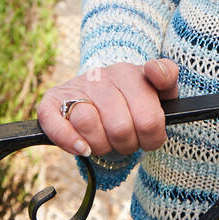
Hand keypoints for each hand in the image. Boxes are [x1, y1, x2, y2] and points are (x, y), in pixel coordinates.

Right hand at [37, 59, 179, 158]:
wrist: (99, 95)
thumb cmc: (133, 101)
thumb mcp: (158, 90)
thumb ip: (166, 78)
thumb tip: (153, 70)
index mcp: (128, 73)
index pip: (148, 119)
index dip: (151, 137)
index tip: (150, 135)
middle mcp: (100, 76)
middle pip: (120, 128)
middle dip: (127, 144)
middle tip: (127, 141)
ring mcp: (75, 88)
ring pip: (88, 123)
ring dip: (101, 145)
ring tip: (106, 142)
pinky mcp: (52, 102)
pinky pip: (55, 124)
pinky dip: (70, 141)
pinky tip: (83, 149)